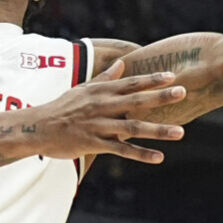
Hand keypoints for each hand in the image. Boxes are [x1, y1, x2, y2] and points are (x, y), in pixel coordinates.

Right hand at [27, 59, 186, 163]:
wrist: (38, 128)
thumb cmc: (62, 107)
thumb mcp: (83, 89)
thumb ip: (105, 78)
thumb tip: (121, 64)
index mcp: (101, 92)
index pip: (130, 83)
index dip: (151, 80)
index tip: (173, 75)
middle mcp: (103, 107)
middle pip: (136, 101)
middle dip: (160, 97)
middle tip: (183, 92)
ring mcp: (99, 126)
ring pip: (133, 127)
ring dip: (158, 130)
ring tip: (180, 132)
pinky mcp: (94, 144)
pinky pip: (121, 150)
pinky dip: (140, 154)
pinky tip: (159, 157)